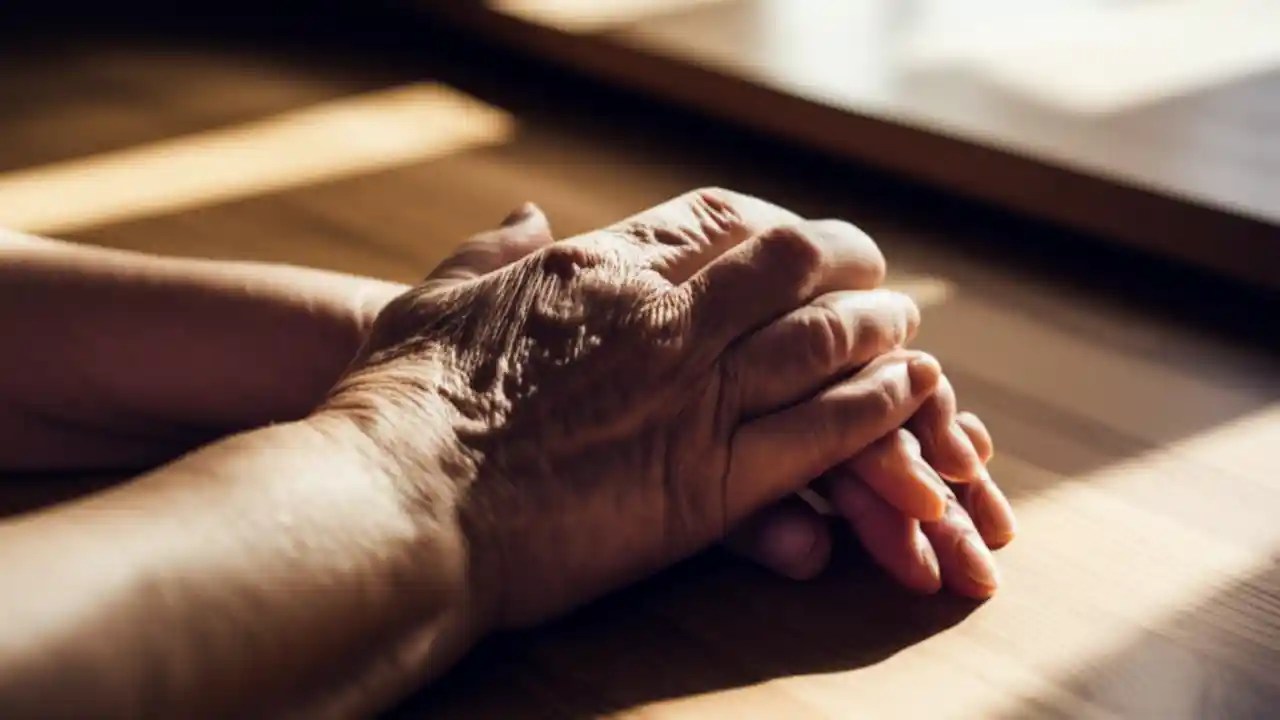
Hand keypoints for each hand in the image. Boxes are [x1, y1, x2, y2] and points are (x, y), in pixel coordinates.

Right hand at [448, 203, 1017, 598]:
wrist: (406, 502)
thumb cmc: (403, 401)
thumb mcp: (439, 296)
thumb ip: (493, 252)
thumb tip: (523, 215)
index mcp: (603, 268)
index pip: (723, 218)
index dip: (776, 223)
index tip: (796, 241)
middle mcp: (666, 320)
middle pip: (795, 266)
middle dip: (848, 264)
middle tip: (873, 278)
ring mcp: (695, 399)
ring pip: (827, 340)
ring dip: (879, 329)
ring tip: (905, 330)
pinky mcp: (710, 482)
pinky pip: (825, 431)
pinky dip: (877, 406)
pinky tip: (906, 396)